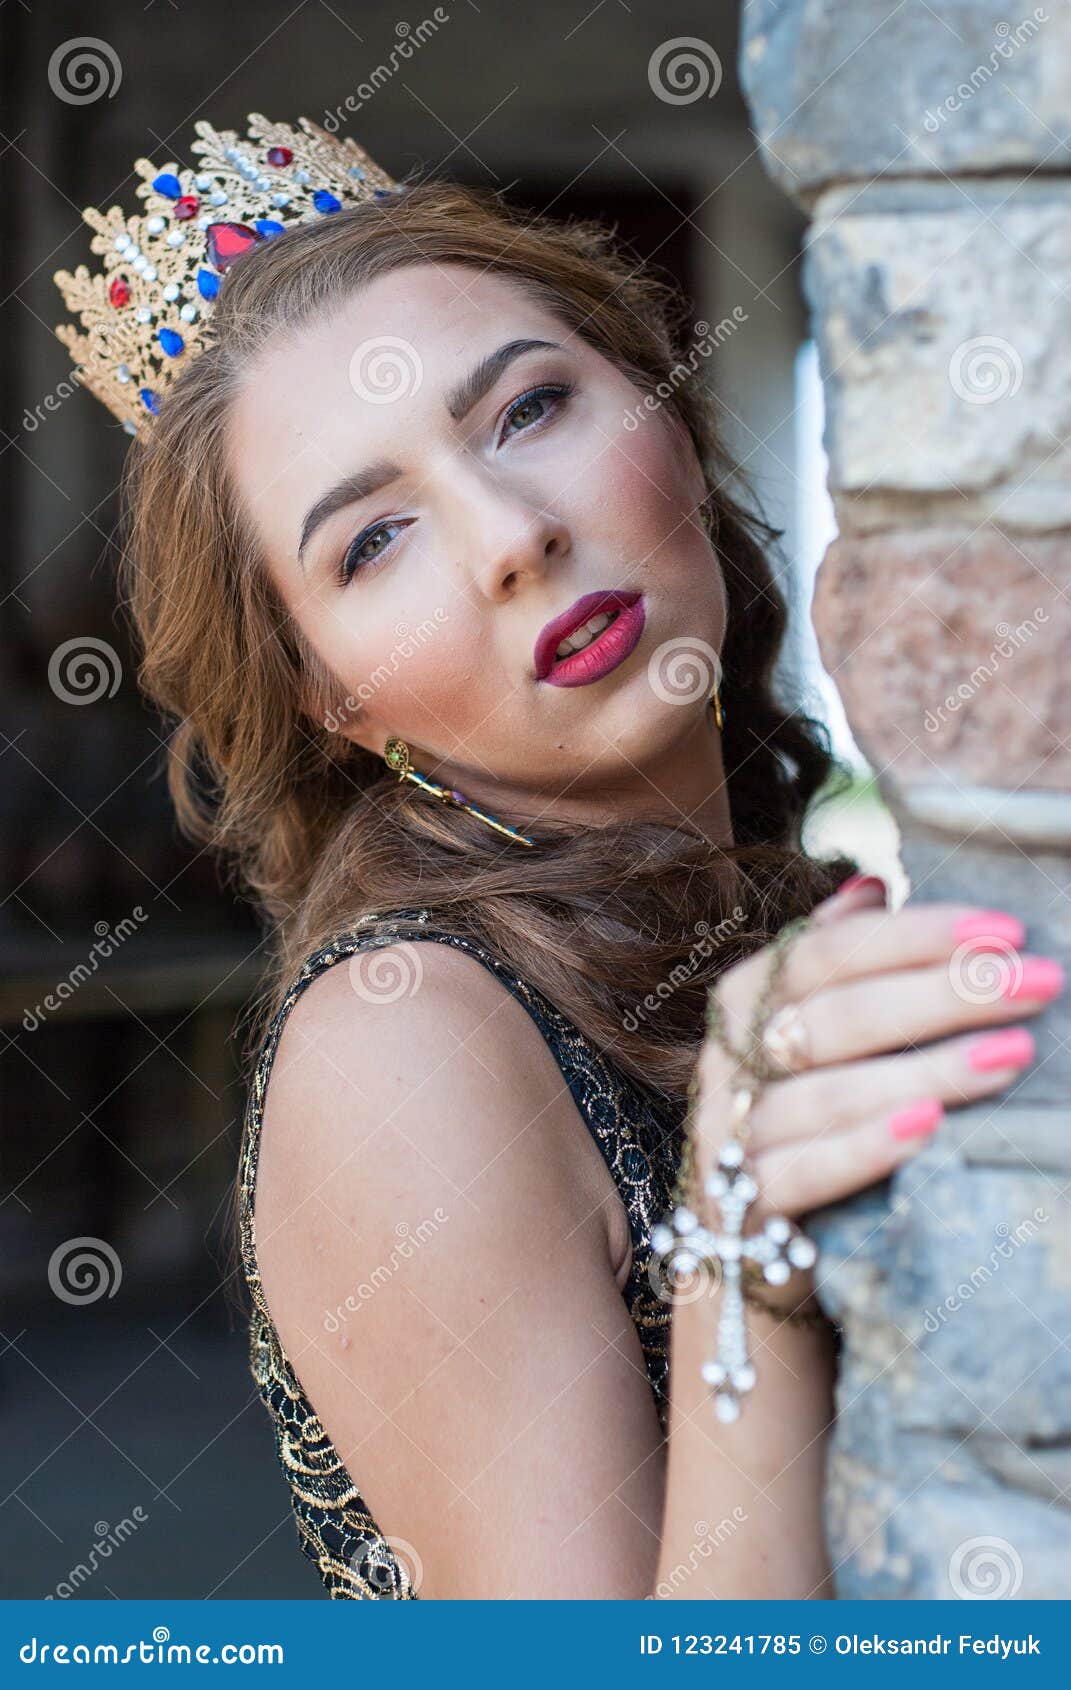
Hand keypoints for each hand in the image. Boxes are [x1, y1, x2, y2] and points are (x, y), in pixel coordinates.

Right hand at [690, 888, 1062, 1306]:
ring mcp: (726, 1133)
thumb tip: (874, 885)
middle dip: (942, 995)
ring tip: (1010, 1055)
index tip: (1006, 930)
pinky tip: (929, 1129)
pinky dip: (863, 1148)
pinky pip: (798, 1173)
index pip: (830, 949)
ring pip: (823, 1093)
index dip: (916, 935)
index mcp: (749, 998)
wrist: (738, 1253)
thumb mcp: (811, 1037)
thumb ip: (835, 961)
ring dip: (923, 1070)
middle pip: (835, 1015)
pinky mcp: (735, 1207)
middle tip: (1034, 985)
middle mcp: (728, 1057)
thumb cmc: (800, 1124)